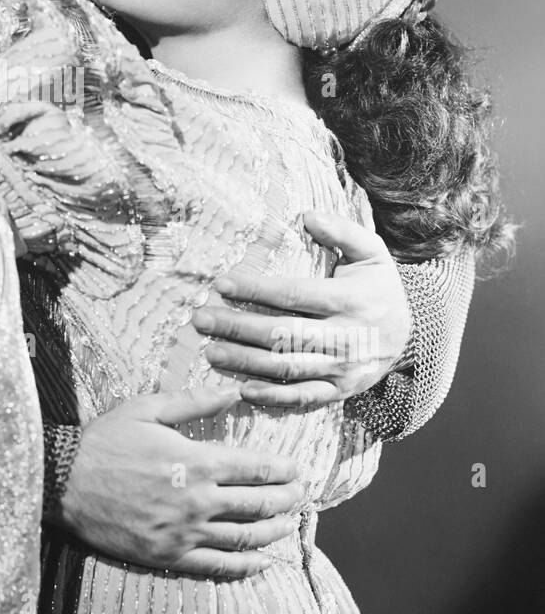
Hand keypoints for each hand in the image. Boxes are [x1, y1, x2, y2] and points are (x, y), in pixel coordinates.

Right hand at [58, 384, 304, 577]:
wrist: (63, 482)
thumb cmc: (104, 441)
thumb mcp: (147, 409)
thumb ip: (193, 403)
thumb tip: (233, 393)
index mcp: (196, 462)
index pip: (256, 469)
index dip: (282, 470)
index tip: (297, 470)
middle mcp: (197, 501)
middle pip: (258, 505)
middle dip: (287, 500)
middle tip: (301, 496)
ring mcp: (184, 533)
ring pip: (244, 538)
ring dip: (273, 532)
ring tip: (288, 526)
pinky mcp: (167, 556)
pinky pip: (216, 567)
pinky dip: (244, 566)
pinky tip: (260, 562)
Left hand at [194, 212, 411, 409]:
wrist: (412, 333)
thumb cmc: (378, 286)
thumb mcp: (372, 252)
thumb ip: (342, 231)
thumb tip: (307, 215)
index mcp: (351, 300)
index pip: (294, 294)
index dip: (256, 290)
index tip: (221, 284)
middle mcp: (346, 337)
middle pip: (284, 335)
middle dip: (238, 328)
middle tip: (201, 319)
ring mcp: (344, 369)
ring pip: (288, 368)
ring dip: (246, 362)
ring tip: (211, 351)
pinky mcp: (340, 391)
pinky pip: (304, 398)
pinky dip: (273, 397)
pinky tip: (242, 390)